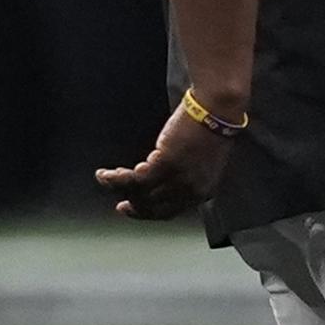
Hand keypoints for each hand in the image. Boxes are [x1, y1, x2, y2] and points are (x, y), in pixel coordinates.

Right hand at [96, 102, 236, 220]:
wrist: (218, 110)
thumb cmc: (211, 129)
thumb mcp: (203, 162)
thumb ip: (186, 176)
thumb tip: (161, 180)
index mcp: (202, 191)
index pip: (169, 212)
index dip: (147, 213)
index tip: (132, 208)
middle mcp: (190, 189)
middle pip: (152, 207)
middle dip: (132, 206)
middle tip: (120, 204)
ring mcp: (178, 178)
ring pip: (140, 193)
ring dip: (119, 187)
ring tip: (107, 177)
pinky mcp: (166, 163)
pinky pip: (134, 178)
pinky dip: (117, 178)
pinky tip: (108, 173)